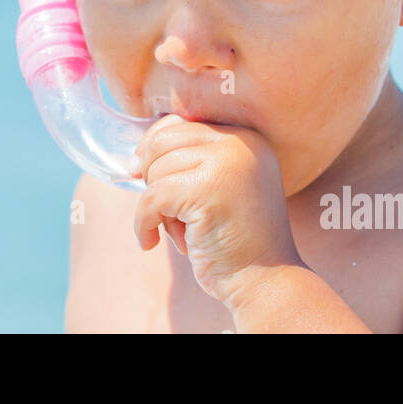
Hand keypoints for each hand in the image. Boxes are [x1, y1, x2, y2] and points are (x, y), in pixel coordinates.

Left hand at [132, 114, 301, 311]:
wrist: (267, 281)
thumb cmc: (236, 240)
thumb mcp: (219, 188)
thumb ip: (191, 163)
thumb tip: (135, 157)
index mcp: (246, 138)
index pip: (181, 122)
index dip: (153, 148)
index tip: (141, 173)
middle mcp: (240, 143)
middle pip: (163, 142)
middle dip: (152, 176)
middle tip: (166, 212)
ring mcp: (227, 163)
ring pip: (156, 171)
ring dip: (156, 207)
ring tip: (183, 232)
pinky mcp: (208, 189)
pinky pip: (152, 198)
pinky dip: (143, 222)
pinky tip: (151, 242)